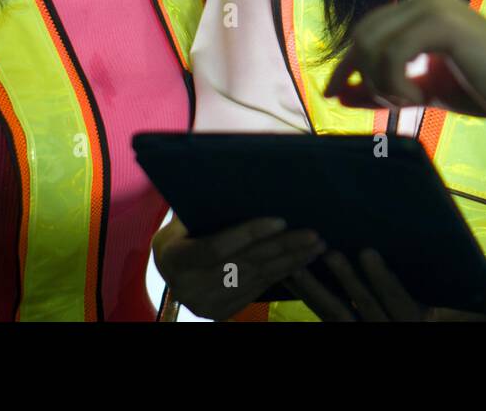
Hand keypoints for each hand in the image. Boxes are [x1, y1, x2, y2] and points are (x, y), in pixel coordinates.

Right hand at [152, 216, 324, 320]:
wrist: (170, 267)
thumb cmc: (182, 228)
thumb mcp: (185, 215)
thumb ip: (209, 202)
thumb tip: (244, 173)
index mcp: (174, 258)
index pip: (215, 248)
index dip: (248, 234)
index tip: (280, 220)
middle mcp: (188, 287)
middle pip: (244, 265)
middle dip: (282, 248)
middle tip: (313, 234)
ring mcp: (205, 304)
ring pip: (256, 278)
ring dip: (290, 262)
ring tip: (316, 246)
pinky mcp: (221, 312)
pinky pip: (259, 290)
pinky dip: (283, 274)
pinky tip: (302, 261)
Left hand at [287, 249, 434, 320]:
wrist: (386, 323)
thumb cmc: (417, 312)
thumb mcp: (430, 307)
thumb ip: (425, 292)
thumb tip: (428, 257)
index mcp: (410, 318)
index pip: (398, 301)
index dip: (383, 278)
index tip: (367, 252)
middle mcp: (383, 327)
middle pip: (365, 306)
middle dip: (347, 280)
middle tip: (330, 253)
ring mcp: (358, 330)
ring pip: (335, 314)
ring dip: (315, 290)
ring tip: (299, 267)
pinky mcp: (339, 329)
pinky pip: (322, 315)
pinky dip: (306, 296)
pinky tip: (290, 277)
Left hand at [322, 0, 485, 122]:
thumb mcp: (424, 92)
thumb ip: (382, 90)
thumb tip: (338, 95)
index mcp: (423, 8)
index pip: (367, 30)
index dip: (346, 63)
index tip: (333, 95)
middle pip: (362, 34)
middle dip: (363, 76)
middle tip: (394, 104)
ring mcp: (433, 5)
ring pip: (371, 43)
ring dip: (381, 82)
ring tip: (411, 100)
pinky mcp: (442, 22)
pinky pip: (392, 54)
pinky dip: (397, 84)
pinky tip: (421, 97)